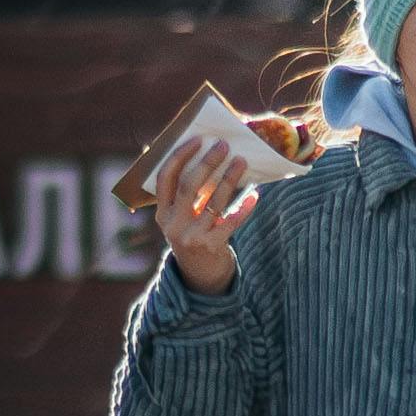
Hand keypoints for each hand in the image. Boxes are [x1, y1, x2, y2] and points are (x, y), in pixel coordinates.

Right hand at [155, 138, 256, 296]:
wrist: (201, 275)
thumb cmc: (192, 234)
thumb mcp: (178, 217)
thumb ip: (178, 191)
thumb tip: (176, 150)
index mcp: (162, 213)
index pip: (165, 178)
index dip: (179, 157)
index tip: (197, 139)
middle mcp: (173, 224)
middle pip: (190, 186)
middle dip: (207, 163)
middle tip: (223, 146)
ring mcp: (191, 236)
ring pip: (213, 202)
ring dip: (229, 179)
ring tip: (242, 162)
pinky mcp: (211, 246)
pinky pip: (231, 222)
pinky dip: (243, 208)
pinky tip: (254, 195)